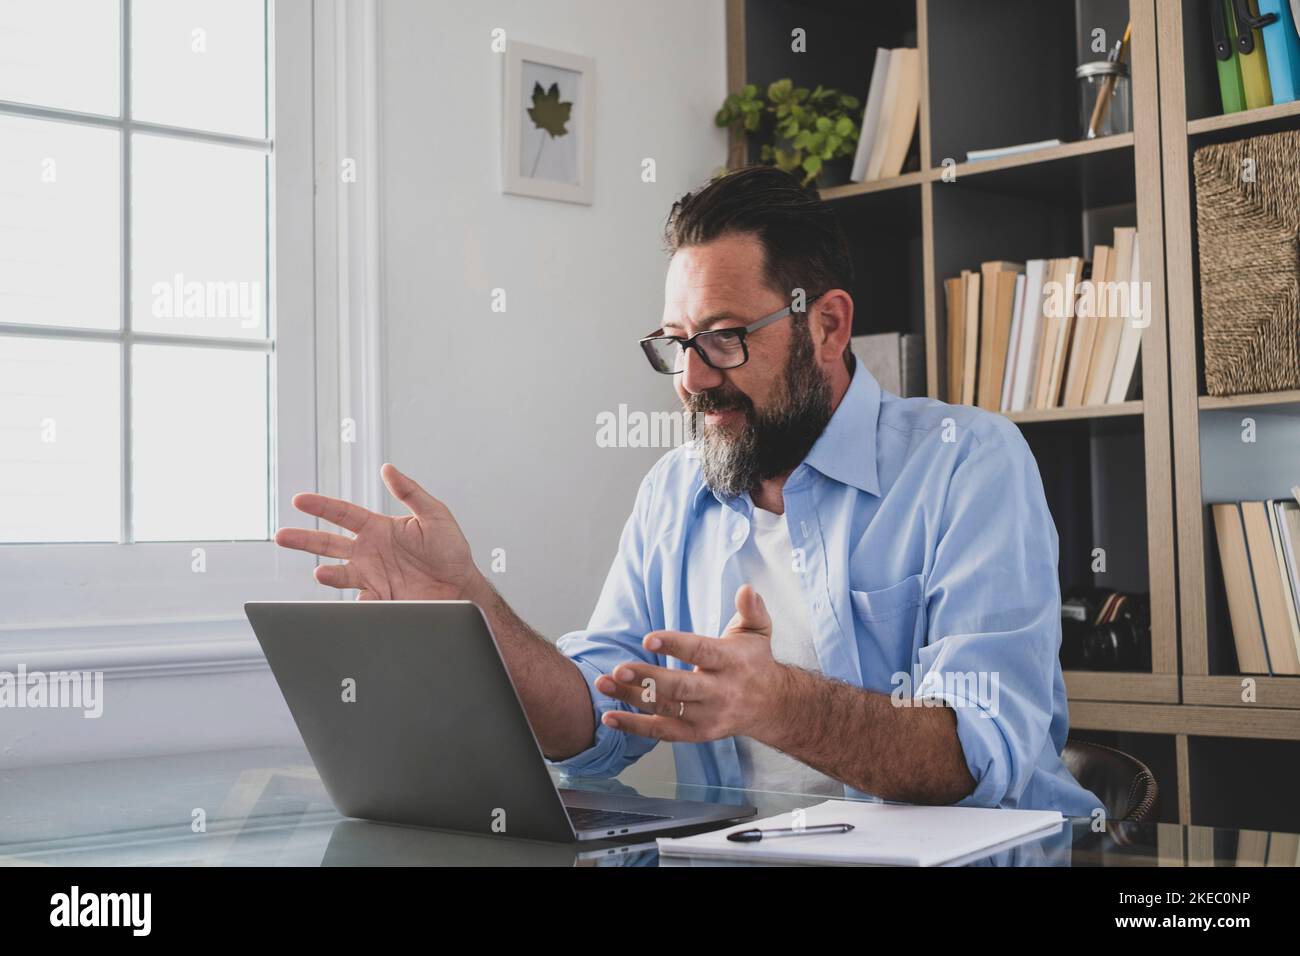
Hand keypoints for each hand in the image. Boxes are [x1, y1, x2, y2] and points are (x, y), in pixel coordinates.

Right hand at [275, 463, 484, 601]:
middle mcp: (370, 551)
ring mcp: (372, 576)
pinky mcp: (380, 598)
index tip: (299, 500)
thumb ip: (410, 492)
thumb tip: (388, 469)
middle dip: (304, 539)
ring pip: (337, 573)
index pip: (343, 514)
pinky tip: (360, 596)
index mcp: (379, 528)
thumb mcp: (435, 515)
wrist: (461, 587)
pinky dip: (356, 599)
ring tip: (320, 573)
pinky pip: (360, 599)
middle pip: (328, 543)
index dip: (321, 506)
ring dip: (327, 573)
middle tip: (281, 535)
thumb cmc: (451, 551)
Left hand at [594, 585, 791, 743]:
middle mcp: (720, 692)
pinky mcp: (696, 733)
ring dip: (631, 698)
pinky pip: (662, 733)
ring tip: (604, 684)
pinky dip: (634, 727)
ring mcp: (707, 716)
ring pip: (665, 709)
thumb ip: (752, 609)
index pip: (701, 652)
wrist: (772, 706)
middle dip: (647, 679)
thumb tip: (746, 589)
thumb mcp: (758, 632)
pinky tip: (610, 718)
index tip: (648, 638)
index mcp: (732, 662)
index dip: (674, 645)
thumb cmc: (755, 662)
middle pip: (679, 687)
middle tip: (619, 669)